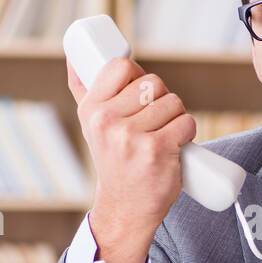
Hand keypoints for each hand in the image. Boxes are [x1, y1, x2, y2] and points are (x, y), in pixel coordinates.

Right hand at [66, 56, 195, 262]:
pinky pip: (186, 121)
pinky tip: (175, 146)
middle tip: (153, 123)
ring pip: (173, 101)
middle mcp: (107, 122)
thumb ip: (82, 90)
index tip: (140, 94)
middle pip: (154, 84)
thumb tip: (74, 56)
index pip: (122, 67)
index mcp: (91, 109)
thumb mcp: (90, 126)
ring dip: (175, 117)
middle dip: (160, 100)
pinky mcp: (157, 150)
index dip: (138, 77)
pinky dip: (187, 132)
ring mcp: (132, 137)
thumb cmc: (114, 160)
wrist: (127, 206)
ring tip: (162, 136)